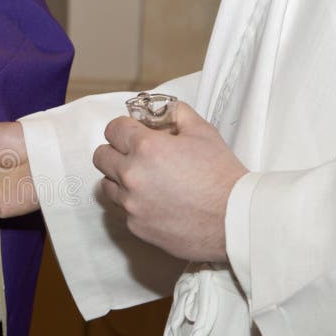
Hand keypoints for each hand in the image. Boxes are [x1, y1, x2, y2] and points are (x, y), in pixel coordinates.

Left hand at [92, 102, 246, 261]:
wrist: (235, 221)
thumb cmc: (222, 178)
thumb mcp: (203, 133)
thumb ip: (177, 115)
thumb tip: (163, 111)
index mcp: (146, 148)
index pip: (112, 129)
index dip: (124, 128)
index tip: (132, 132)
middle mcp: (132, 175)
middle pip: (101, 156)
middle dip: (116, 151)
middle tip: (135, 154)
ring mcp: (131, 203)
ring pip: (107, 184)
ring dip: (120, 179)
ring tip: (146, 179)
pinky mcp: (135, 225)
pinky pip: (122, 209)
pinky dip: (134, 202)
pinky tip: (156, 200)